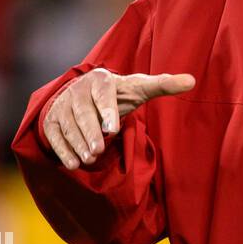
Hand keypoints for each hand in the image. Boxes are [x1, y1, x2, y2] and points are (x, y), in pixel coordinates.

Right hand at [43, 68, 194, 168]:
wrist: (84, 94)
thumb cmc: (119, 94)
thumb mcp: (140, 88)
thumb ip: (164, 85)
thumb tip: (192, 81)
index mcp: (100, 79)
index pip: (103, 94)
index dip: (107, 111)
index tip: (113, 129)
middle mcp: (77, 90)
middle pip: (82, 113)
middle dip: (90, 133)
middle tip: (99, 151)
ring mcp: (61, 105)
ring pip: (67, 126)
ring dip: (77, 144)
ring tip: (90, 159)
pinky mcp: (50, 120)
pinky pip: (53, 136)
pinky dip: (62, 150)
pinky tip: (73, 164)